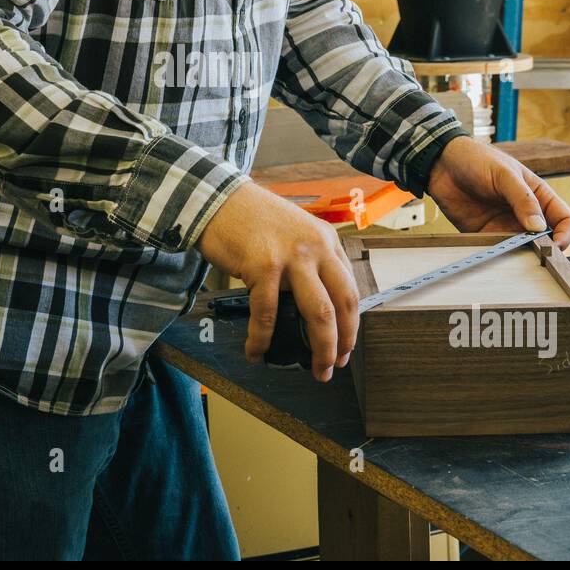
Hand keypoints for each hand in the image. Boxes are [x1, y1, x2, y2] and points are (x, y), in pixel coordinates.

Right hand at [195, 180, 358, 381]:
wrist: (218, 199)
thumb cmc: (251, 219)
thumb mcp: (295, 233)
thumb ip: (309, 262)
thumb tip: (312, 308)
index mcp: (327, 240)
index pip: (350, 289)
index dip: (351, 324)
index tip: (345, 346)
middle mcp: (317, 247)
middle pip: (343, 304)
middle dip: (342, 343)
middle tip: (333, 366)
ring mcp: (292, 256)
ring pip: (318, 313)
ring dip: (319, 349)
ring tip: (313, 369)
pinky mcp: (263, 265)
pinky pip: (268, 314)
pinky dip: (262, 339)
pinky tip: (256, 352)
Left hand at [426, 136, 569, 249]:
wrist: (442, 164)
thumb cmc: (477, 160)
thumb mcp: (503, 174)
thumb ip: (522, 199)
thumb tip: (538, 227)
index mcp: (539, 196)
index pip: (565, 220)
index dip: (566, 234)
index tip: (555, 244)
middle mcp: (526, 214)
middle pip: (547, 239)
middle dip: (546, 249)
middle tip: (536, 254)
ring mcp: (506, 225)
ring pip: (524, 249)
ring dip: (522, 255)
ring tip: (513, 253)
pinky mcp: (486, 234)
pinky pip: (499, 251)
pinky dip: (499, 255)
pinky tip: (493, 252)